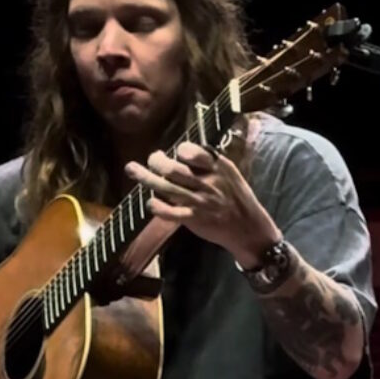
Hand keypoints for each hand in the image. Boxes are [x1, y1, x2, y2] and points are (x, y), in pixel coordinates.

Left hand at [125, 142, 280, 265]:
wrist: (248, 227)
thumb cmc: (236, 197)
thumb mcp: (229, 173)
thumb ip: (209, 162)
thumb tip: (183, 150)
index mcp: (217, 168)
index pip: (192, 152)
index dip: (181, 150)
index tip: (176, 153)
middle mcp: (206, 183)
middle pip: (173, 169)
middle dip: (156, 161)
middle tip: (151, 159)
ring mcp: (199, 202)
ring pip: (167, 188)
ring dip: (145, 178)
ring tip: (131, 168)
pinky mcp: (193, 219)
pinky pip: (171, 213)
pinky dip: (158, 207)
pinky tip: (150, 203)